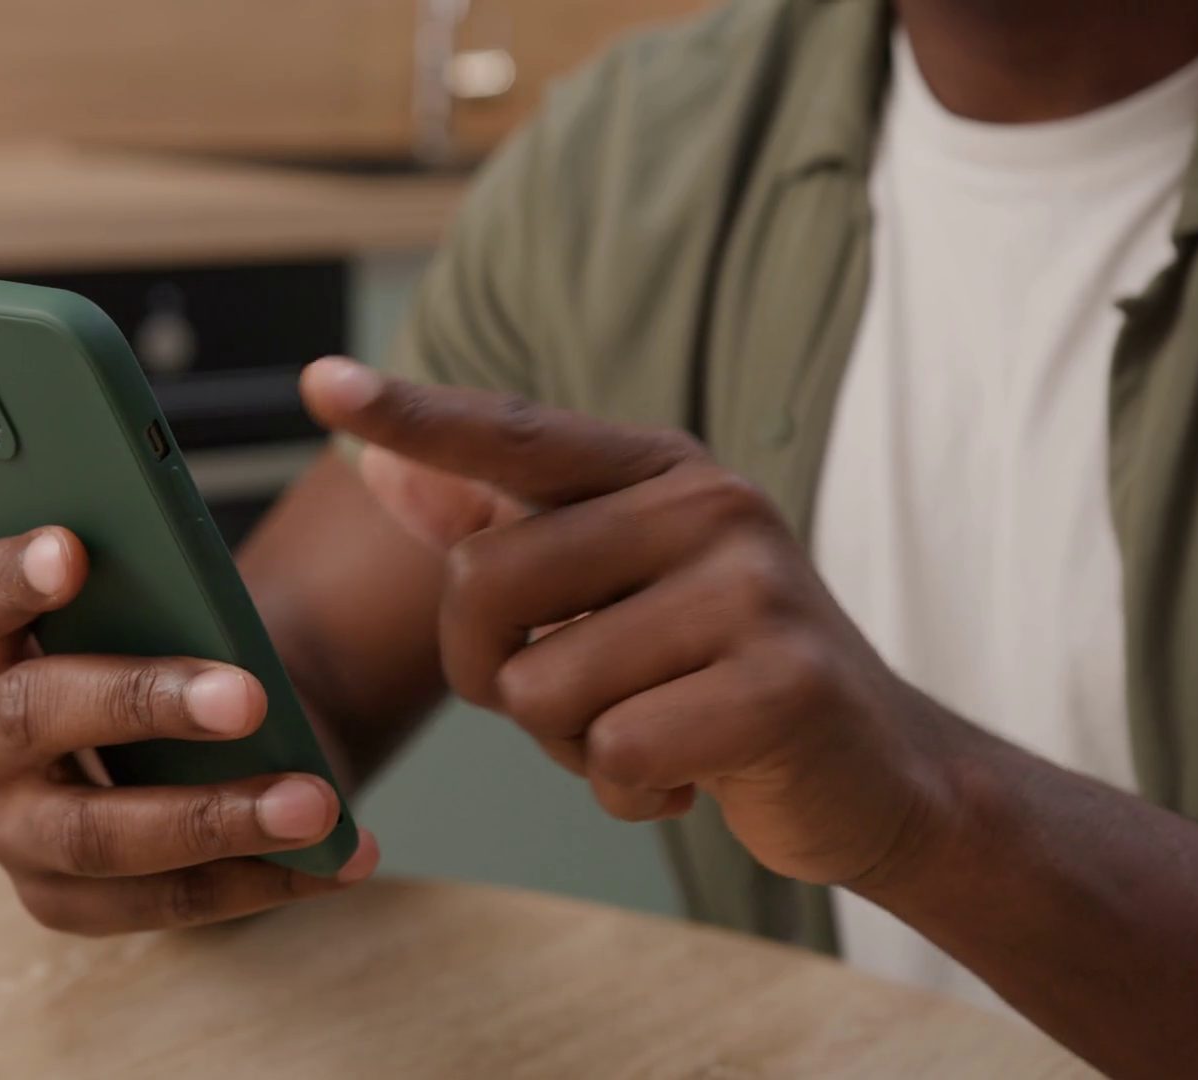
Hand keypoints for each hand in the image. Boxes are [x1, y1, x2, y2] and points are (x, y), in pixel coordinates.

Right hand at [0, 528, 378, 934]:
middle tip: (248, 698)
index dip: (9, 575)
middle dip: (143, 703)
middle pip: (32, 715)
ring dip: (217, 820)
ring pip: (98, 835)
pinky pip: (160, 902)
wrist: (176, 748)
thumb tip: (224, 606)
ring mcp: (9, 832)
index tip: (73, 550)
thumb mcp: (145, 610)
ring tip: (312, 803)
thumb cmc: (153, 651)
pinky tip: (333, 857)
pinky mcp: (60, 901)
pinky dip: (257, 880)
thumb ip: (160, 591)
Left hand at [302, 358, 959, 887]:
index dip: (412, 414)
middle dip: (490, 673)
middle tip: (578, 698)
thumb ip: (509, 530)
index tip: (321, 382)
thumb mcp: (619, 586)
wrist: (876, 768)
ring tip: (654, 729)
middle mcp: (707, 505)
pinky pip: (614, 757)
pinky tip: (691, 777)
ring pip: (540, 688)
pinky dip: (628, 793)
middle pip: (483, 586)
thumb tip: (384, 471)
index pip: (512, 433)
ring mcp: (752, 590)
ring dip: (570, 746)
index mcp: (658, 469)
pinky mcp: (783, 686)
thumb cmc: (712, 673)